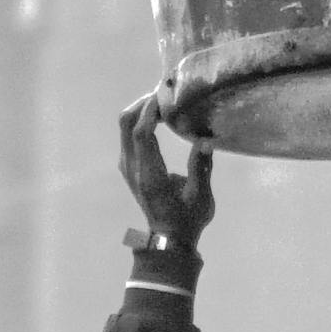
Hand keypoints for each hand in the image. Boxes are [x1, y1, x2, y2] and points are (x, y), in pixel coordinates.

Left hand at [116, 90, 217, 256]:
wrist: (167, 238)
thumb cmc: (187, 219)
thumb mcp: (200, 197)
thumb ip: (201, 167)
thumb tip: (206, 140)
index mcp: (149, 175)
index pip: (141, 135)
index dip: (150, 111)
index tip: (165, 95)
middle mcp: (132, 167)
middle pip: (126, 124)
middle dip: (142, 103)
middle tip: (165, 93)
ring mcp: (127, 166)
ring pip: (124, 127)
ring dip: (140, 110)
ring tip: (163, 101)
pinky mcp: (128, 165)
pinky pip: (128, 134)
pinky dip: (140, 120)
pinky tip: (158, 117)